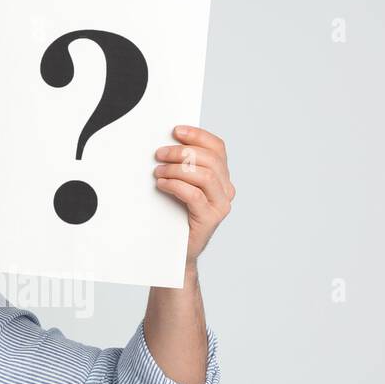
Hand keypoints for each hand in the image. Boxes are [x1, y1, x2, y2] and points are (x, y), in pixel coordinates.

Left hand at [153, 125, 233, 266]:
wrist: (176, 252)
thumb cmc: (176, 216)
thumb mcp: (182, 186)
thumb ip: (183, 167)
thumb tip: (167, 144)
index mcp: (222, 177)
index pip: (217, 148)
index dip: (198, 135)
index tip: (176, 131)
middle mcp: (226, 190)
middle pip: (210, 159)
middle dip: (182, 152)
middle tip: (160, 154)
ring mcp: (221, 205)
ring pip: (205, 175)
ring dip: (177, 168)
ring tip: (159, 171)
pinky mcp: (210, 219)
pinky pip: (195, 195)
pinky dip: (176, 185)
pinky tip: (162, 184)